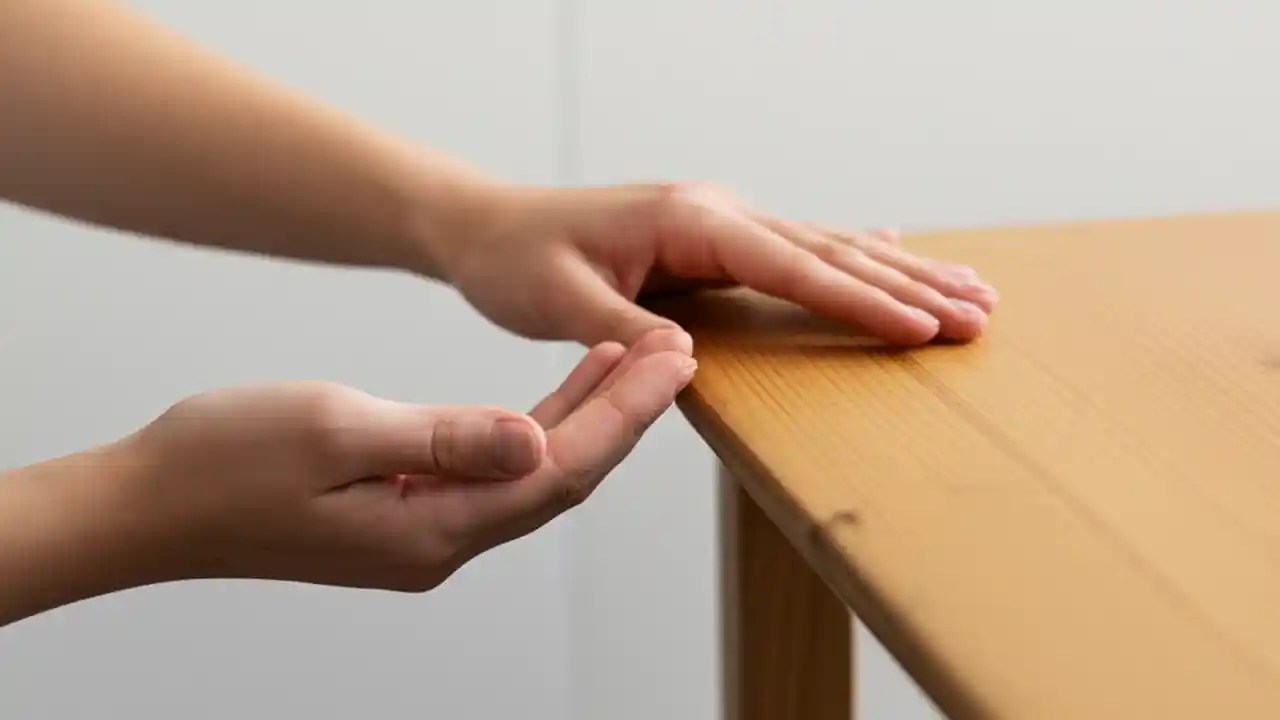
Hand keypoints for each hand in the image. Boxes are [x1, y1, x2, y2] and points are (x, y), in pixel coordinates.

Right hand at [99, 329, 692, 593]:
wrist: (150, 503)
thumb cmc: (225, 459)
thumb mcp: (335, 430)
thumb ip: (443, 440)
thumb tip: (536, 442)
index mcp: (432, 531)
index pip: (561, 470)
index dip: (625, 415)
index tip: (675, 360)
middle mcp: (440, 543)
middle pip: (561, 476)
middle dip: (624, 414)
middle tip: (678, 351)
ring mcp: (424, 532)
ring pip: (533, 473)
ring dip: (585, 417)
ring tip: (636, 359)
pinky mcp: (406, 513)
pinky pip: (493, 471)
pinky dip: (533, 427)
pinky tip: (558, 390)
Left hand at [437, 183, 998, 346]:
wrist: (487, 227)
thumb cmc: (516, 262)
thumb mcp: (559, 302)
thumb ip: (626, 330)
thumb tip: (692, 359)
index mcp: (688, 221)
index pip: (791, 265)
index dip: (860, 299)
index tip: (922, 326)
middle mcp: (716, 212)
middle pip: (829, 251)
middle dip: (908, 285)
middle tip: (982, 313)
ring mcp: (719, 221)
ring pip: (827, 246)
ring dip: (899, 270)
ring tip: (967, 289)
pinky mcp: (713, 238)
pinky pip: (798, 249)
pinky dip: (853, 256)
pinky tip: (892, 249)